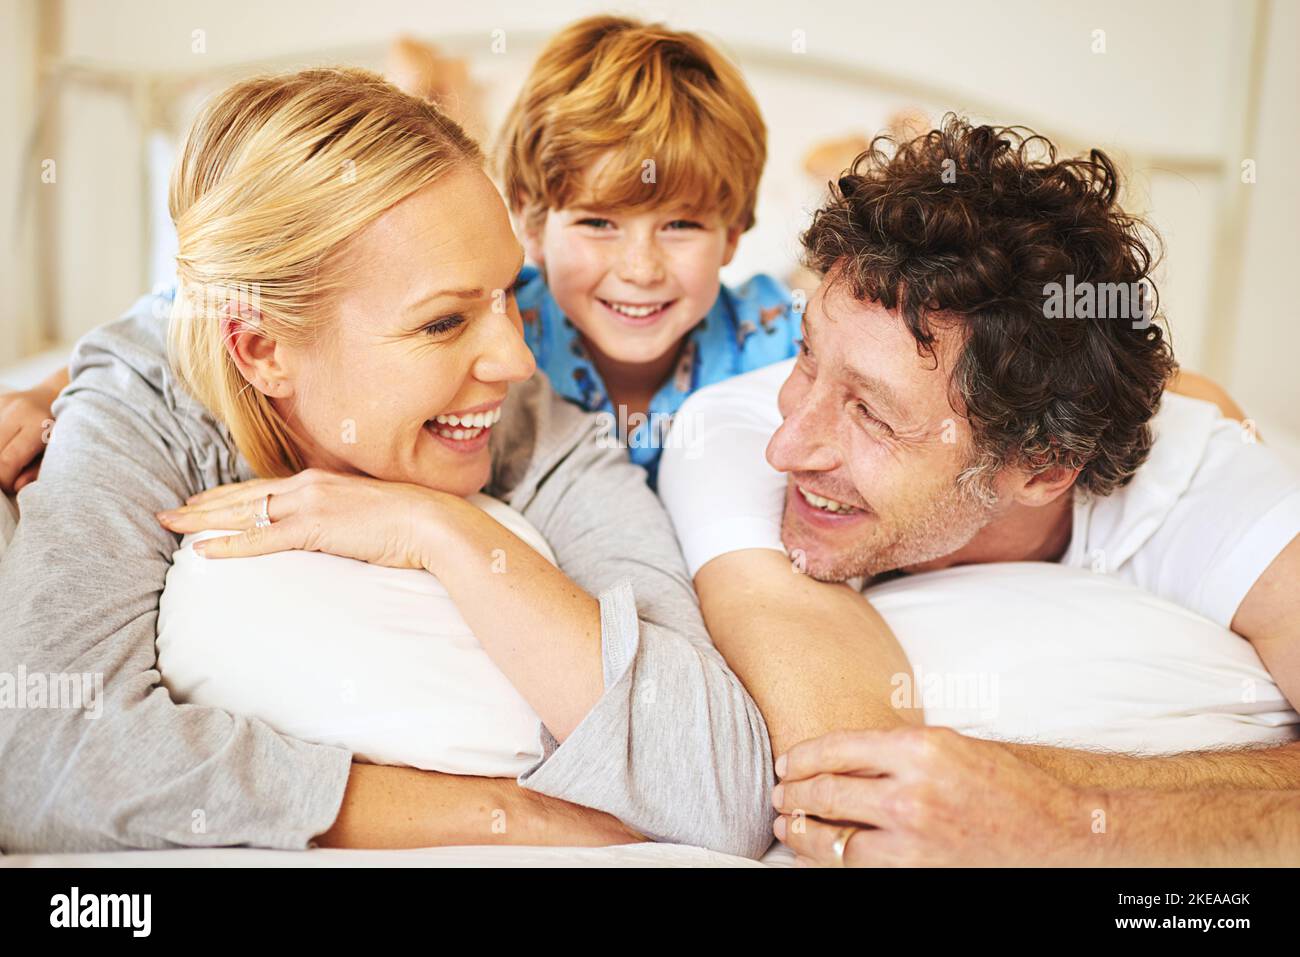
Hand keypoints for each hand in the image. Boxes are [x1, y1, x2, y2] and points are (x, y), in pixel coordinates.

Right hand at [0, 385, 56, 492]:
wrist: (60, 397)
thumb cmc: (62, 429)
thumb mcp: (59, 451)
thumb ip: (39, 470)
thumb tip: (17, 487)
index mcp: (38, 425)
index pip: (7, 460)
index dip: (4, 480)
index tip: (9, 486)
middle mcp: (17, 411)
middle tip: (5, 478)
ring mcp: (3, 404)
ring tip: (6, 463)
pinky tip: (4, 448)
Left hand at [156, 467, 452, 569]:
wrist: (431, 522)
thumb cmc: (408, 522)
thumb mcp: (366, 512)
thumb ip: (341, 517)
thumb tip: (332, 531)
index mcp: (319, 481)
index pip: (262, 488)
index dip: (227, 497)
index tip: (200, 504)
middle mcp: (308, 485)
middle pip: (243, 496)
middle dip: (202, 506)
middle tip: (169, 515)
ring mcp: (309, 504)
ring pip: (243, 513)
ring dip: (204, 522)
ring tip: (172, 529)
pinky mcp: (314, 528)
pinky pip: (261, 538)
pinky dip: (230, 545)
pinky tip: (203, 552)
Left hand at [772, 726, 1101, 866]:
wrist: (1058, 834)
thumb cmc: (1008, 786)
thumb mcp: (952, 747)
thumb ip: (897, 750)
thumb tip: (844, 757)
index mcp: (919, 749)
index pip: (838, 748)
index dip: (803, 756)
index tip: (787, 763)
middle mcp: (911, 791)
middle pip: (828, 792)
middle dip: (795, 794)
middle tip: (779, 794)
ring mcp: (913, 838)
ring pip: (835, 839)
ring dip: (802, 832)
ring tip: (787, 825)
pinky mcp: (918, 872)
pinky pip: (859, 869)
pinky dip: (830, 863)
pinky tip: (818, 856)